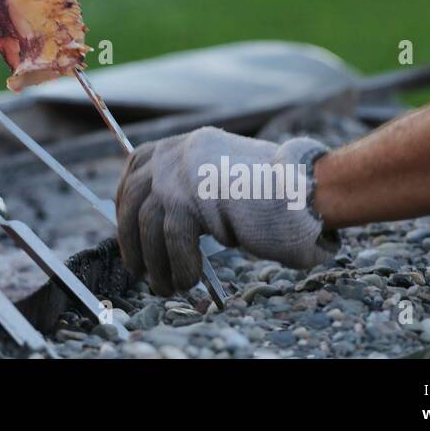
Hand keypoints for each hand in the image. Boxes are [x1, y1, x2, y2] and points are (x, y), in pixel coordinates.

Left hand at [115, 126, 337, 293]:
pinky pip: (171, 239)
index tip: (125, 222)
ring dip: (155, 262)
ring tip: (167, 286)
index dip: (125, 198)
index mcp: (185, 145)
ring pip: (149, 224)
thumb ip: (191, 189)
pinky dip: (179, 265)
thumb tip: (158, 221)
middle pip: (134, 197)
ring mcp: (180, 174)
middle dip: (130, 237)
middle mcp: (177, 154)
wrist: (304, 189)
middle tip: (139, 268)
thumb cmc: (274, 193)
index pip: (137, 165)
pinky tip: (190, 280)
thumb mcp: (221, 179)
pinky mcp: (190, 199)